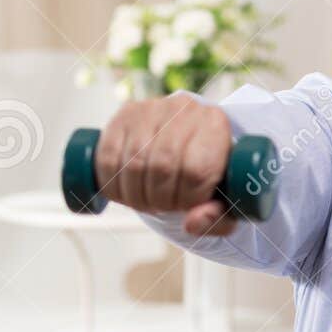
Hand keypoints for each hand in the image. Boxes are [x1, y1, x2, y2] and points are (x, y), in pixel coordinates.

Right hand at [93, 94, 237, 236]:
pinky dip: (113, 184)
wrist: (189, 140)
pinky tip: (124, 193)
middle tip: (161, 208)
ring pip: (133, 162)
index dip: (185, 199)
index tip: (184, 208)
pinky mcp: (125, 113)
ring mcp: (153, 108)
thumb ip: (216, 219)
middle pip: (162, 166)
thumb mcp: (223, 201)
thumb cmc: (209, 175)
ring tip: (145, 202)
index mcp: (216, 127)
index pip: (195, 170)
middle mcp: (186, 109)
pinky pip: (108, 156)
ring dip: (135, 195)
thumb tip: (191, 223)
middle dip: (158, 199)